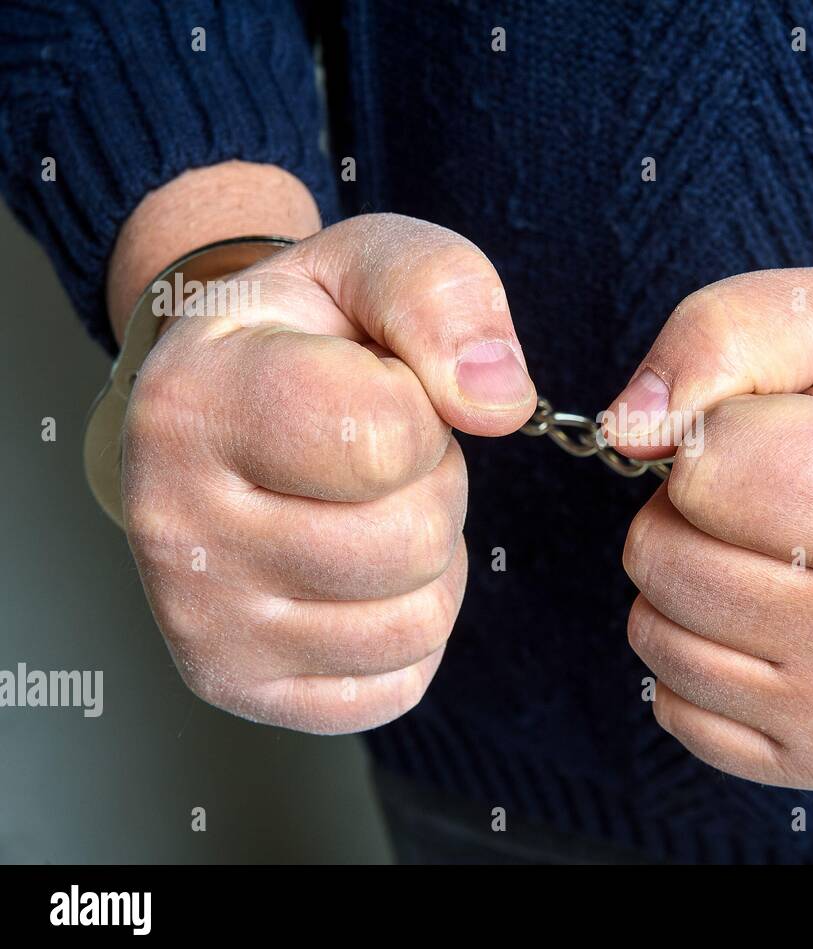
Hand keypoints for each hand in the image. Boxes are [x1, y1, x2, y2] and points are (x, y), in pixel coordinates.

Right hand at [121, 213, 534, 731]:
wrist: (220, 401)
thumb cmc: (304, 334)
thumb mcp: (368, 263)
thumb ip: (442, 296)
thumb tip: (500, 400)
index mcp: (194, 405)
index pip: (382, 440)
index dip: (421, 409)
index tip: (375, 385)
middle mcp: (173, 526)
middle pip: (413, 541)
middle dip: (433, 484)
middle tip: (379, 451)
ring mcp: (202, 622)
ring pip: (416, 620)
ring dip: (430, 556)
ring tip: (368, 503)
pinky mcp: (240, 683)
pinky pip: (398, 681)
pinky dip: (409, 626)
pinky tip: (359, 568)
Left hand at [606, 268, 812, 789]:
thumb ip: (715, 341)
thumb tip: (627, 431)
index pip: (700, 470)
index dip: (716, 433)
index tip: (783, 434)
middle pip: (662, 558)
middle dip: (690, 509)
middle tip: (771, 495)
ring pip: (655, 637)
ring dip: (689, 578)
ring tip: (773, 551)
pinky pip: (677, 709)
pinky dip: (701, 653)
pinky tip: (771, 617)